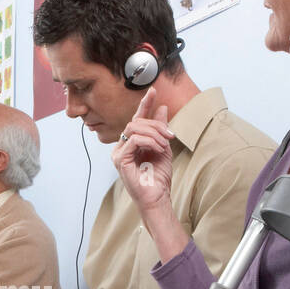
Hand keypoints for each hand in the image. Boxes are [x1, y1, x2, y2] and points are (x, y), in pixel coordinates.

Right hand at [111, 87, 175, 212]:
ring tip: (165, 145)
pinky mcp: (120, 160)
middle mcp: (122, 147)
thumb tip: (162, 107)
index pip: (137, 119)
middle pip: (136, 122)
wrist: (157, 198)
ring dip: (154, 133)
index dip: (145, 104)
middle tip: (170, 135)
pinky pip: (134, 140)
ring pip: (134, 128)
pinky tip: (158, 149)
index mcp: (131, 143)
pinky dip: (149, 141)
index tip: (153, 90)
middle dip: (156, 125)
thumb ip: (161, 129)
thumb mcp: (163, 148)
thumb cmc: (159, 177)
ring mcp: (119, 153)